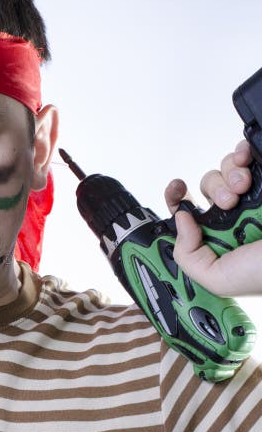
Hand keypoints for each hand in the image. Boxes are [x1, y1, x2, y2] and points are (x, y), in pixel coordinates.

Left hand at [164, 140, 261, 296]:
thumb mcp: (219, 278)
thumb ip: (188, 256)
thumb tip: (181, 220)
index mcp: (219, 236)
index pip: (189, 211)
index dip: (177, 197)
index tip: (177, 188)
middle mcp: (237, 214)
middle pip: (208, 186)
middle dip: (214, 188)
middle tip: (229, 201)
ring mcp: (256, 196)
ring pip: (226, 170)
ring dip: (229, 173)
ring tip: (243, 186)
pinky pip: (246, 155)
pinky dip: (241, 153)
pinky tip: (246, 160)